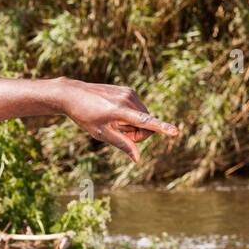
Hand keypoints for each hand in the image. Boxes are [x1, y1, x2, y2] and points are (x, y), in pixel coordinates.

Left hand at [57, 78, 179, 161]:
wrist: (74, 94)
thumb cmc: (85, 117)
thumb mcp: (101, 134)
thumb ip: (122, 144)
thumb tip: (138, 159)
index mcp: (119, 111)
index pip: (145, 122)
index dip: (161, 128)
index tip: (175, 132)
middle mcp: (127, 99)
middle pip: (146, 124)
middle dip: (137, 133)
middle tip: (118, 132)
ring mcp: (129, 93)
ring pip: (144, 117)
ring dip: (133, 124)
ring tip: (113, 121)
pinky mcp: (129, 90)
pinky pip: (138, 109)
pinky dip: (131, 115)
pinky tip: (114, 113)